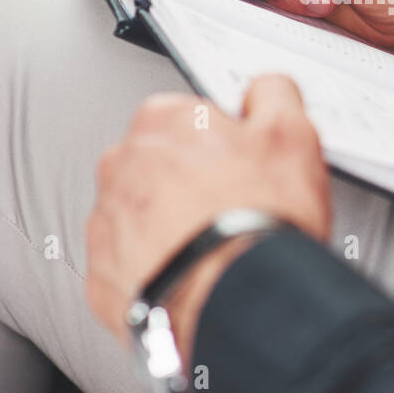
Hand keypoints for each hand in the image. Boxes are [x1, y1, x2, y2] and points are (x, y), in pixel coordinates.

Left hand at [85, 75, 329, 355]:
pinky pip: (127, 267)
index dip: (220, 143)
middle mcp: (122, 165)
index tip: (240, 166)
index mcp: (161, 120)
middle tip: (230, 211)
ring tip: (211, 251)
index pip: (186, 116)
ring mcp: (106, 223)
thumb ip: (273, 95)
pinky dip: (153, 272)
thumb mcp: (292, 136)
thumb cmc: (258, 221)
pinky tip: (189, 278)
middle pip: (157, 165)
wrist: (235, 304)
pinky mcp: (101, 278)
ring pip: (139, 217)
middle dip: (188, 184)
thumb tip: (265, 89)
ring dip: (167, 229)